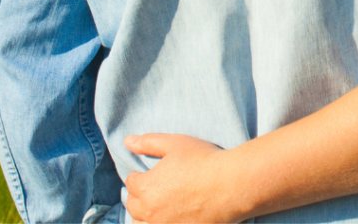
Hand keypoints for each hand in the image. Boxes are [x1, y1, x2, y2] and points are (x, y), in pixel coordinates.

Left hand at [124, 133, 244, 223]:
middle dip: (139, 194)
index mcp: (146, 186)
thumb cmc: (204, 160)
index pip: (132, 182)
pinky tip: (165, 217)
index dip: (140, 175)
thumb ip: (148, 142)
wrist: (230, 185)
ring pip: (139, 222)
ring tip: (156, 206)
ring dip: (143, 214)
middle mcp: (149, 210)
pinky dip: (156, 223)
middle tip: (154, 187)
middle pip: (133, 204)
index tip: (150, 172)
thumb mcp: (176, 143)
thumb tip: (127, 141)